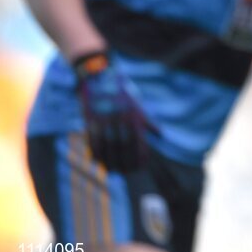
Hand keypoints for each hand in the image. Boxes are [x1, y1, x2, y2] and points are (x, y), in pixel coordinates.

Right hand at [73, 51, 155, 171]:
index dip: (140, 157)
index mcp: (135, 117)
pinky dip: (96, 153)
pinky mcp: (91, 120)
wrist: (100, 77)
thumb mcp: (138, 105)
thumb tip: (161, 135)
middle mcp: (121, 120)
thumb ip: (147, 122)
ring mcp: (105, 120)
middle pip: (124, 148)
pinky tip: (98, 161)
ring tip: (112, 171)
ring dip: (110, 162)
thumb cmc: (122, 93)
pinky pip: (93, 140)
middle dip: (125, 163)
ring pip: (108, 147)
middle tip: (126, 174)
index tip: (140, 168)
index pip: (140, 143)